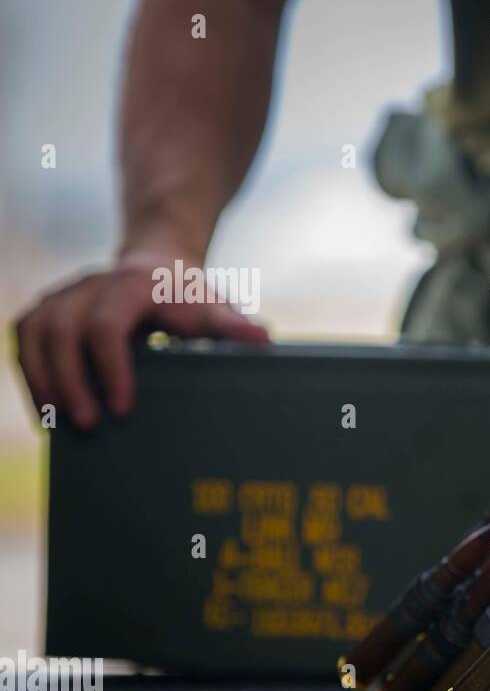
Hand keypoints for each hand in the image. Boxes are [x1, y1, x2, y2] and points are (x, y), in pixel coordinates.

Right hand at [14, 257, 269, 428]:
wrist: (158, 264)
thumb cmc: (189, 295)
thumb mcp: (213, 305)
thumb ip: (232, 325)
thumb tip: (263, 340)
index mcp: (131, 284)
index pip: (108, 325)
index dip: (111, 368)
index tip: (123, 410)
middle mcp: (89, 285)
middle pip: (61, 331)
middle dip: (70, 382)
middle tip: (87, 426)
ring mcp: (63, 294)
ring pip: (34, 333)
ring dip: (42, 380)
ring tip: (58, 424)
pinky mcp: (47, 308)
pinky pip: (25, 339)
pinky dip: (31, 373)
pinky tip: (44, 409)